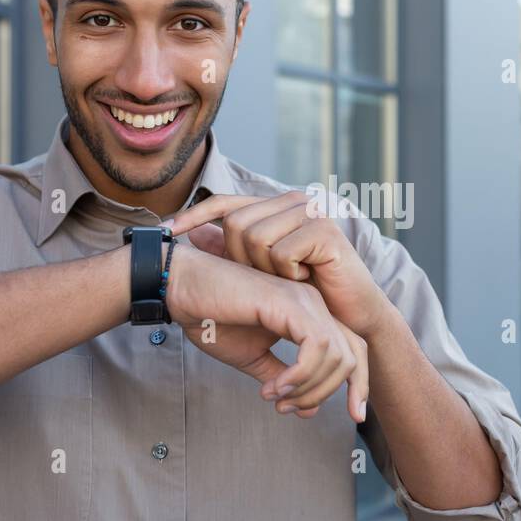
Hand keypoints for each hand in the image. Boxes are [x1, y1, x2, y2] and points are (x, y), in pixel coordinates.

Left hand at [164, 191, 393, 339]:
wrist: (352, 319)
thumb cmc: (309, 297)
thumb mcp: (262, 275)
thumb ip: (232, 252)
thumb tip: (192, 234)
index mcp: (277, 208)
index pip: (226, 203)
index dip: (196, 214)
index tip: (167, 230)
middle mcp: (294, 202)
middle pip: (236, 222)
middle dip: (240, 257)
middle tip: (264, 277)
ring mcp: (311, 212)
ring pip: (255, 236)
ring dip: (266, 268)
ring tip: (289, 278)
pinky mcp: (324, 229)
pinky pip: (281, 251)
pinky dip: (286, 272)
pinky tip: (305, 277)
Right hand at [164, 243, 367, 421]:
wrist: (183, 289)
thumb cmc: (214, 319)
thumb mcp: (254, 359)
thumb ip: (285, 380)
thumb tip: (311, 410)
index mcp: (310, 315)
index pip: (354, 351)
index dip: (360, 385)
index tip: (353, 417)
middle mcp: (315, 305)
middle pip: (354, 357)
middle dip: (331, 393)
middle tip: (291, 409)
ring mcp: (305, 301)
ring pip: (337, 357)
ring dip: (308, 388)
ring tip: (275, 397)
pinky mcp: (290, 304)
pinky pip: (317, 348)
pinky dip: (299, 375)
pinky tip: (273, 386)